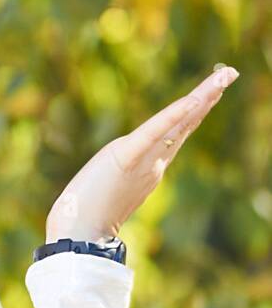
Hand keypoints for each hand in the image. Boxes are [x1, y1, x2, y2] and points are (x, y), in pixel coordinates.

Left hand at [46, 65, 238, 244]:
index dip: (194, 111)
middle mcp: (153, 161)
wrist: (78, 235)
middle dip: (208, 97)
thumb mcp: (110, 189)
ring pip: (177, 124)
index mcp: (149, 167)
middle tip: (229, 73)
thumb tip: (121, 171)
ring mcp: (143, 160)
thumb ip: (122, 179)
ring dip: (201, 97)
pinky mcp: (126, 158)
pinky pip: (154, 133)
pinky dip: (174, 116)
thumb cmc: (84, 216)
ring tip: (223, 77)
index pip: (176, 132)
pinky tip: (193, 100)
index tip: (211, 91)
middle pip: (185, 124)